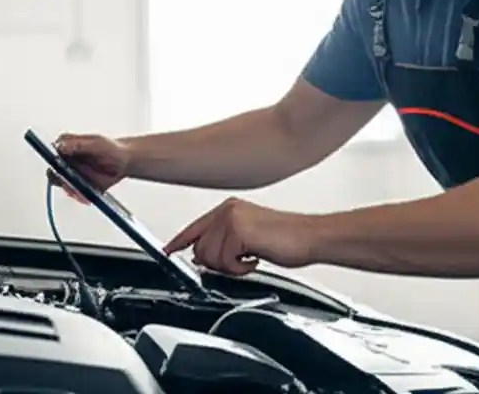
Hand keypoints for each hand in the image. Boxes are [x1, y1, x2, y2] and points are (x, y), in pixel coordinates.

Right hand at [48, 133, 130, 203]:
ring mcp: (73, 174)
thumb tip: (60, 146)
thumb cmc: (112, 148)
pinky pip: (76, 193)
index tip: (60, 169)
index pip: (52, 154)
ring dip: (71, 190)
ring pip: (65, 185)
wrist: (125, 161)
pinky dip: (80, 196)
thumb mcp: (96, 143)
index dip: (53, 163)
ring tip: (81, 192)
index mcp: (68, 146)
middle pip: (55, 173)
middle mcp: (68, 161)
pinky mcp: (81, 185)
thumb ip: (78, 144)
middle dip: (61, 180)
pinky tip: (87, 196)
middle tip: (71, 183)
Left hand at [163, 197, 316, 275]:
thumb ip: (223, 242)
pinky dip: (239, 269)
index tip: (168, 251)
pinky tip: (255, 259)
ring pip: (210, 258)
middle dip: (217, 263)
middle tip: (239, 263)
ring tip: (249, 259)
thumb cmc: (287, 238)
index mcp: (228, 208)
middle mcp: (227, 210)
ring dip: (230, 267)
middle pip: (199, 248)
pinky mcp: (239, 232)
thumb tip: (201, 257)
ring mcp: (232, 219)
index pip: (195, 226)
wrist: (311, 237)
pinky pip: (225, 263)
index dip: (179, 241)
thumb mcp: (249, 238)